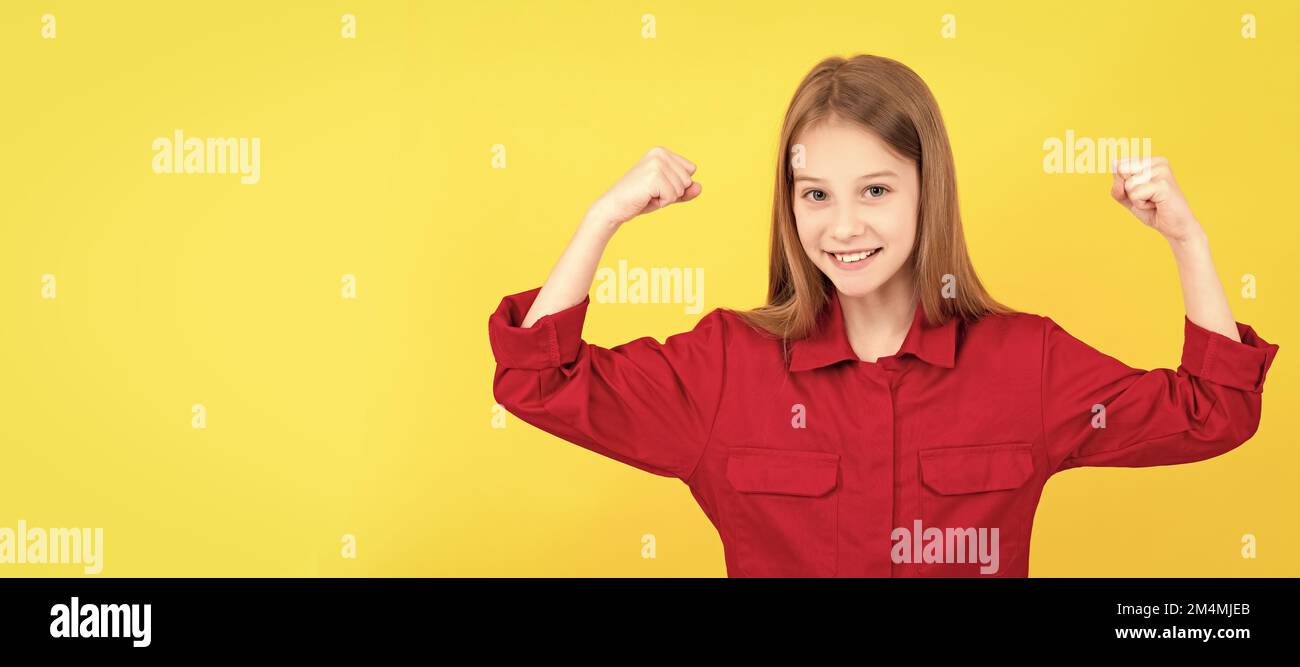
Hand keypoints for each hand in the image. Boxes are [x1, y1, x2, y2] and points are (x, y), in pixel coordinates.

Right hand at [584, 147, 701, 230]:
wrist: (614, 206)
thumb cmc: (640, 199)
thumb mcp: (667, 193)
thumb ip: (685, 190)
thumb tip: (699, 187)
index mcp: (662, 152)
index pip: (691, 169)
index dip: (677, 184)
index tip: (657, 186)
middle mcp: (660, 153)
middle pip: (688, 179)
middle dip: (673, 192)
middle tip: (651, 192)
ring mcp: (657, 164)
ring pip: (681, 189)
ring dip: (666, 198)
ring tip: (648, 195)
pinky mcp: (654, 176)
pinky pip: (672, 196)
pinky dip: (661, 203)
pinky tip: (646, 198)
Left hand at [1110, 156, 1202, 243]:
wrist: (1174, 227)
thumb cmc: (1152, 210)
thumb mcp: (1127, 196)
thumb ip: (1117, 183)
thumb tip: (1116, 169)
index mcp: (1150, 161)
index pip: (1118, 166)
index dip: (1123, 185)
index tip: (1141, 192)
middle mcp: (1158, 162)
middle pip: (1121, 172)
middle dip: (1128, 191)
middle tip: (1147, 198)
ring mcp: (1162, 172)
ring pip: (1128, 184)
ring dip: (1136, 199)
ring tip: (1153, 201)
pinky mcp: (1163, 184)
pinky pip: (1135, 194)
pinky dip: (1141, 204)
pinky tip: (1156, 205)